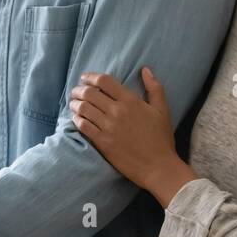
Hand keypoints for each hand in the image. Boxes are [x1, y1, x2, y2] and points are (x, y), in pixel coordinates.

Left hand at [69, 67, 196, 205]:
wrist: (158, 166)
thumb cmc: (161, 139)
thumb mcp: (162, 110)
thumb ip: (155, 88)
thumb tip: (145, 70)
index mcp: (131, 101)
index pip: (105, 81)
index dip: (91, 77)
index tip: (84, 78)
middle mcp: (117, 111)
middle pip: (90, 93)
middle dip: (79, 90)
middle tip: (76, 92)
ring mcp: (108, 127)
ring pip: (84, 108)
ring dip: (75, 104)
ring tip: (74, 104)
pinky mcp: (102, 142)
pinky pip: (83, 126)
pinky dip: (77, 119)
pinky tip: (77, 119)